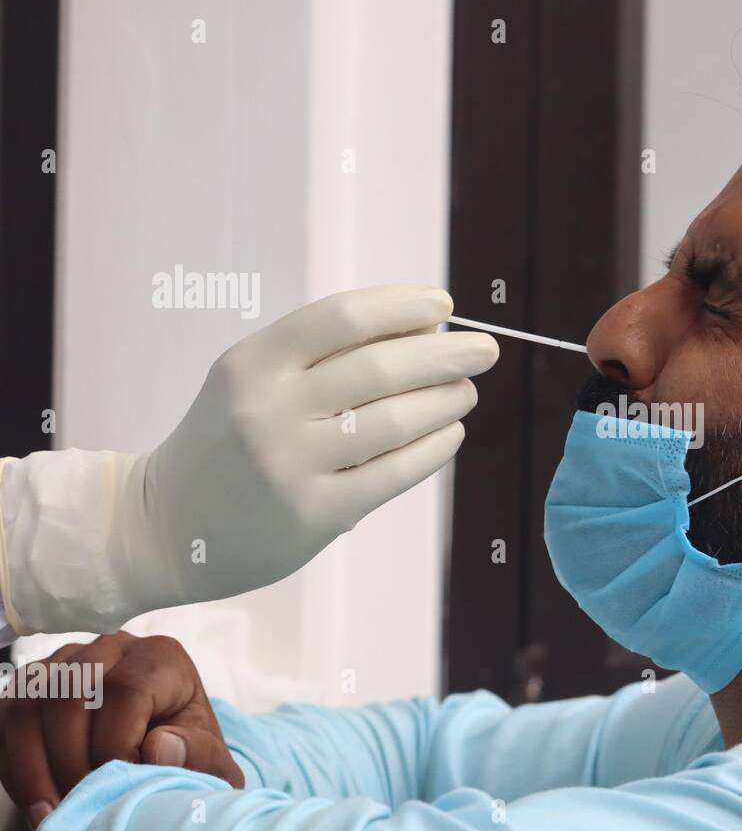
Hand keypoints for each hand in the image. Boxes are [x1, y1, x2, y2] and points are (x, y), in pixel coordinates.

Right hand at [0, 284, 498, 634]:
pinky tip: (449, 433)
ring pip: (396, 421)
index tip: (444, 306)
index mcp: (253, 362)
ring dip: (446, 400)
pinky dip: (434, 448)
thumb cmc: (228, 437)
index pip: (343, 318)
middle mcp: (271, 410)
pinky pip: (395, 473)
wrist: (169, 524)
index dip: (403, 307)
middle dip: (446, 355)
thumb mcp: (252, 377)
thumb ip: (321, 354)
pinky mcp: (317, 514)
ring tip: (466, 391)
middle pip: (380, 368)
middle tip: (485, 350)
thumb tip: (424, 332)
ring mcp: (293, 465)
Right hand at [0, 632, 241, 828]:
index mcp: (161, 657)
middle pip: (70, 695)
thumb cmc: (187, 753)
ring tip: (55, 810)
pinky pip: (7, 717)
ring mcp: (67, 661)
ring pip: (29, 703)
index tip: (122, 782)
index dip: (116, 745)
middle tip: (82, 803)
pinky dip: (15, 765)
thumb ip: (198, 754)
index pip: (125, 690)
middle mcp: (112, 648)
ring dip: (34, 767)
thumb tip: (158, 747)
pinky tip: (37, 798)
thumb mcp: (210, 761)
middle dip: (71, 762)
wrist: (163, 751)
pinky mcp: (34, 684)